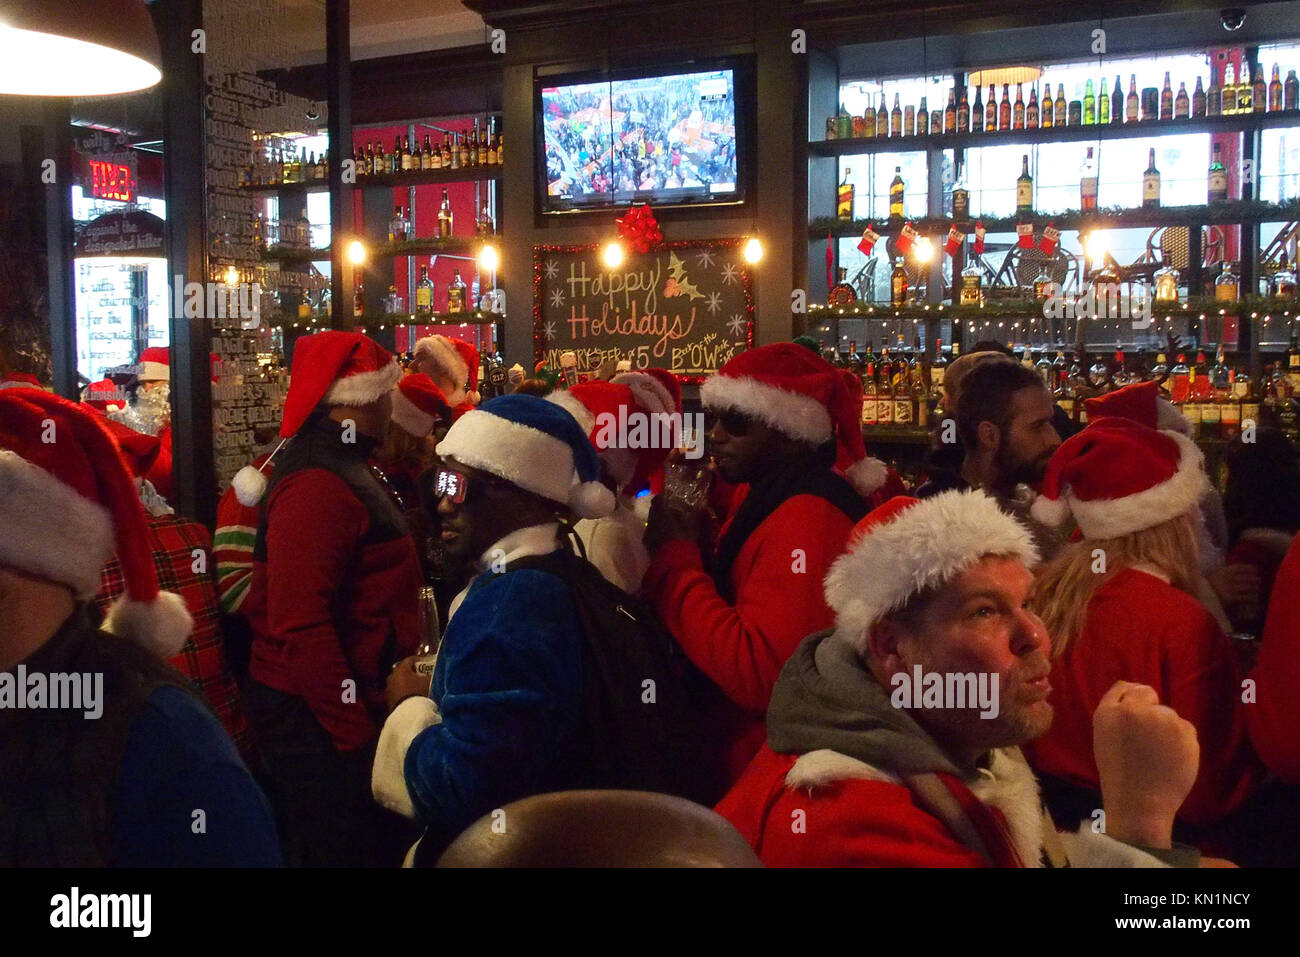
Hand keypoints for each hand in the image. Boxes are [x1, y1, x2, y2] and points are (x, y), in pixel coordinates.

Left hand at [385, 656, 432, 712]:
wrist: (409, 713)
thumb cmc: (419, 692)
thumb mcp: (429, 681)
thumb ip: (431, 675)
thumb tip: (434, 673)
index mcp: (401, 669)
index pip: (410, 659)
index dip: (419, 660)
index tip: (425, 662)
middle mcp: (392, 676)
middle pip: (402, 670)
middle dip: (411, 671)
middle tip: (420, 674)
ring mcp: (388, 688)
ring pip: (398, 681)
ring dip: (405, 682)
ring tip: (415, 686)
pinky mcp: (388, 699)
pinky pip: (396, 691)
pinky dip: (402, 691)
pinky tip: (409, 695)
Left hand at [644, 497, 702, 554]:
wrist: (674, 562)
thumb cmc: (684, 539)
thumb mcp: (693, 525)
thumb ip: (694, 515)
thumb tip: (699, 507)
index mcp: (661, 511)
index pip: (658, 499)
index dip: (664, 497)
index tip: (670, 497)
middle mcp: (651, 520)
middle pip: (653, 510)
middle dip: (661, 509)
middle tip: (671, 511)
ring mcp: (648, 533)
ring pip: (652, 523)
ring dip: (659, 522)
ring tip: (669, 525)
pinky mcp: (647, 545)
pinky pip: (652, 534)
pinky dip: (657, 533)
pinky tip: (665, 537)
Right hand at [1093, 681, 1198, 849]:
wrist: (1140, 803)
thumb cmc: (1119, 773)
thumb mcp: (1104, 736)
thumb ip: (1115, 711)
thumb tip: (1132, 689)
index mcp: (1108, 712)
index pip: (1124, 687)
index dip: (1132, 697)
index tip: (1137, 712)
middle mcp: (1134, 710)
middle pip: (1148, 696)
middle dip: (1150, 712)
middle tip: (1148, 740)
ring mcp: (1161, 719)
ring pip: (1169, 715)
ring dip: (1167, 728)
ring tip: (1159, 754)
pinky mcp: (1184, 731)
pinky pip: (1186, 729)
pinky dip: (1182, 742)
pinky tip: (1172, 759)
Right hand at [1206, 563, 1259, 607]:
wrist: (1200, 599)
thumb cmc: (1207, 588)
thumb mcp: (1214, 577)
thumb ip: (1224, 574)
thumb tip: (1238, 572)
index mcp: (1222, 572)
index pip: (1239, 567)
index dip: (1248, 568)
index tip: (1255, 569)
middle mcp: (1227, 579)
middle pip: (1245, 577)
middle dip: (1253, 579)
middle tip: (1258, 580)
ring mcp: (1229, 588)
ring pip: (1247, 587)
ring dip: (1254, 588)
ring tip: (1257, 589)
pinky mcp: (1230, 598)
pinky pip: (1244, 597)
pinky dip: (1251, 598)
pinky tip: (1254, 600)